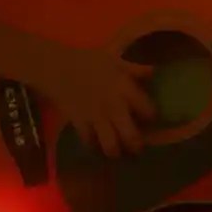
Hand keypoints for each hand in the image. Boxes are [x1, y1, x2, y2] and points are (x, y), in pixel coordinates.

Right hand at [36, 45, 156, 157]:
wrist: (57, 67)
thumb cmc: (88, 60)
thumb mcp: (115, 59)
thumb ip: (135, 69)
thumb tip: (154, 72)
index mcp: (124, 88)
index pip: (147, 109)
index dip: (152, 117)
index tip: (153, 120)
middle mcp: (113, 106)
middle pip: (130, 135)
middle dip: (137, 145)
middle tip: (138, 148)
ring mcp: (96, 117)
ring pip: (110, 144)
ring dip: (116, 151)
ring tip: (119, 152)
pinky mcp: (79, 124)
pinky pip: (90, 142)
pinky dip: (94, 146)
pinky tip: (97, 145)